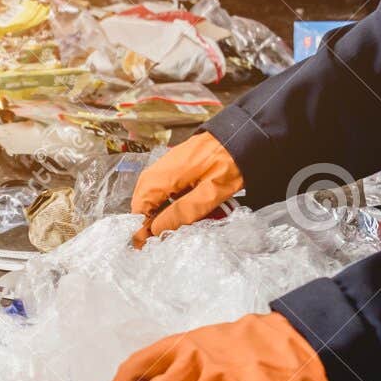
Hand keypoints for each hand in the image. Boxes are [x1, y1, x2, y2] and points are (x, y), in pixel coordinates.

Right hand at [131, 132, 243, 246]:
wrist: (243, 134)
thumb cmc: (231, 162)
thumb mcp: (211, 192)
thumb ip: (183, 211)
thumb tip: (157, 229)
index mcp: (162, 176)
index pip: (138, 208)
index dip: (141, 228)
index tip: (150, 245)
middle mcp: (157, 170)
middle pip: (142, 203)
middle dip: (149, 223)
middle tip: (162, 240)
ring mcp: (165, 167)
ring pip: (152, 197)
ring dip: (159, 214)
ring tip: (172, 229)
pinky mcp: (175, 167)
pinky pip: (163, 190)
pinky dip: (167, 204)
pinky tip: (181, 212)